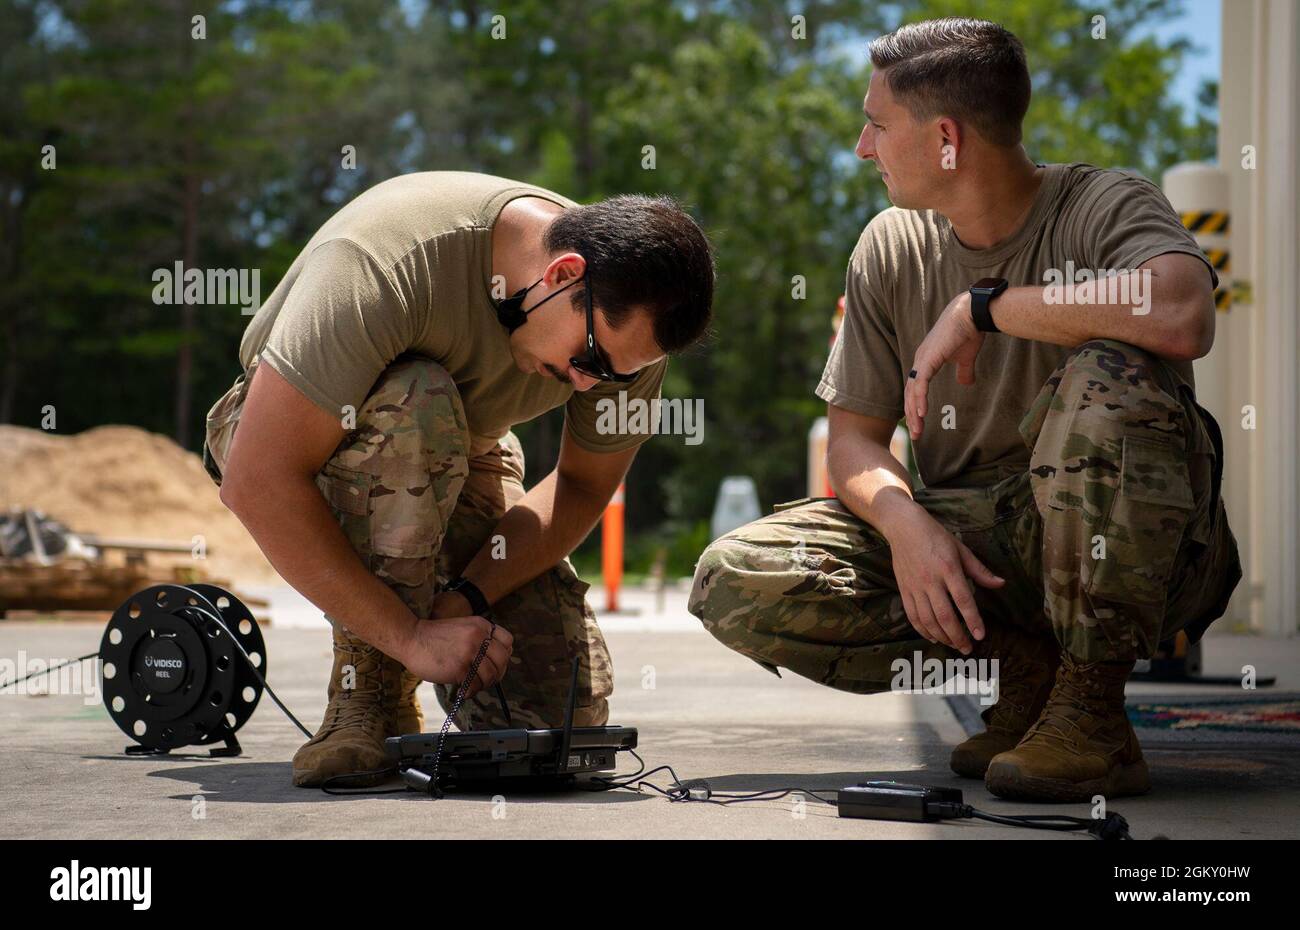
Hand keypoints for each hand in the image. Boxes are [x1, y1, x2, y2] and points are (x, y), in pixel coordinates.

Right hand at [397, 615, 513, 698]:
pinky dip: (471, 692)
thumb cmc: (434, 637)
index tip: (494, 663)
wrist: (411, 637)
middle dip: (497, 673)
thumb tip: (496, 663)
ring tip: (473, 686)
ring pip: (491, 674)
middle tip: (486, 679)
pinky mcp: (460, 667)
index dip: (503, 655)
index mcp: (481, 625)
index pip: (508, 641)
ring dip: (484, 684)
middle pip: (503, 659)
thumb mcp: (463, 629)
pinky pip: (475, 685)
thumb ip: (479, 640)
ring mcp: (469, 651)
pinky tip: (463, 691)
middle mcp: (478, 636)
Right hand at [886, 507, 1003, 654]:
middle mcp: (931, 580)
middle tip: (968, 649)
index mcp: (948, 569)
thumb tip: (1001, 584)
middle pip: (945, 616)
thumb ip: (980, 570)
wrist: (903, 527)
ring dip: (942, 636)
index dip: (973, 620)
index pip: (963, 600)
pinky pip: (912, 615)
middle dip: (957, 636)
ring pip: (928, 619)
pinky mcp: (904, 590)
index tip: (980, 636)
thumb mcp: (961, 549)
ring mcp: (915, 587)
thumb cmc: (936, 536)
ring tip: (954, 645)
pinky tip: (933, 637)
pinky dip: (923, 630)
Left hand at [904, 291, 984, 439]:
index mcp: (925, 361)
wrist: (972, 313)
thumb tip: (966, 383)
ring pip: (913, 392)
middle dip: (911, 416)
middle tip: (915, 435)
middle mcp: (920, 361)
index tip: (919, 424)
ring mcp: (922, 359)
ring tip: (917, 431)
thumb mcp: (965, 357)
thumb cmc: (968, 331)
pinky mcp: (929, 359)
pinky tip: (921, 414)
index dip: (916, 406)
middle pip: (911, 394)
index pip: (916, 388)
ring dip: (914, 413)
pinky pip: (920, 384)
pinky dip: (919, 400)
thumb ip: (963, 371)